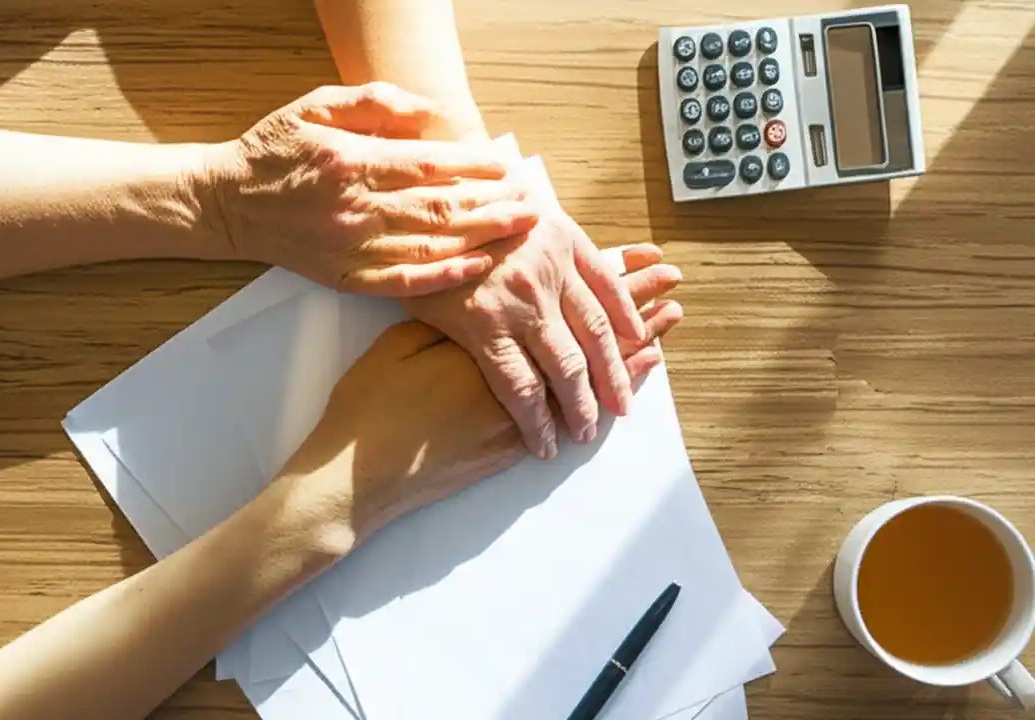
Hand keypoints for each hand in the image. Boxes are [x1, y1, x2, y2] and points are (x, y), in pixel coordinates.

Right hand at [201, 82, 537, 295]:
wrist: (227, 203)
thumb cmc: (275, 151)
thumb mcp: (315, 106)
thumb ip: (371, 103)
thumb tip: (426, 109)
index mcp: (350, 161)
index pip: (427, 165)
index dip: (473, 167)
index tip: (506, 166)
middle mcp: (354, 207)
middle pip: (439, 208)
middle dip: (492, 206)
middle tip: (532, 204)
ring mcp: (351, 247)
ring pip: (429, 244)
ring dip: (480, 239)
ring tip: (519, 233)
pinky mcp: (346, 276)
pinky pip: (402, 281)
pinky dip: (441, 277)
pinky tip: (475, 268)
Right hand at [280, 249, 681, 538]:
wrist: (360, 477)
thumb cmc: (371, 405)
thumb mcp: (404, 340)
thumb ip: (453, 317)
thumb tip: (485, 286)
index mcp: (489, 329)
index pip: (566, 300)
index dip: (615, 283)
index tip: (653, 267)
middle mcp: (511, 371)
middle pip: (589, 338)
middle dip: (637, 320)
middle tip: (674, 304)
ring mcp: (516, 414)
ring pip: (585, 379)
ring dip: (626, 363)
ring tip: (661, 347)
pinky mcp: (509, 447)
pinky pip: (569, 416)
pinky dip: (597, 399)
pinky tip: (621, 394)